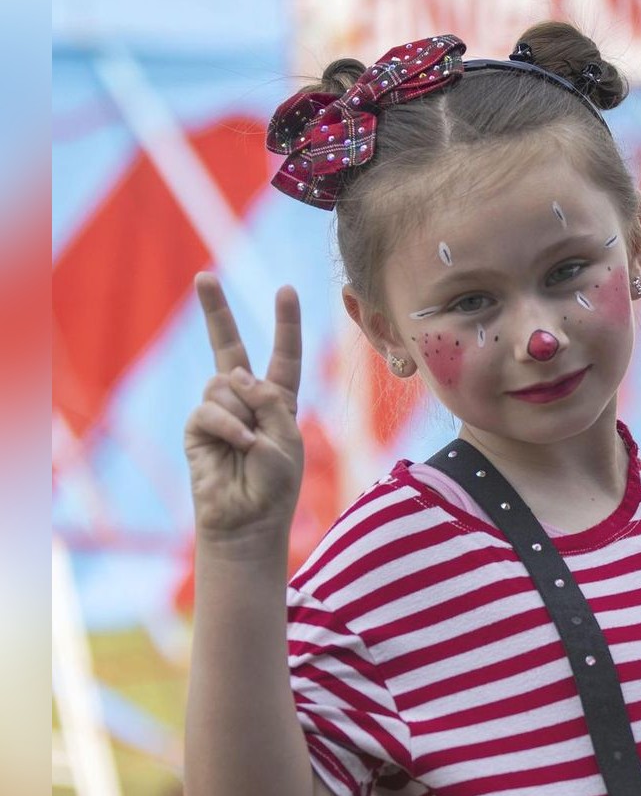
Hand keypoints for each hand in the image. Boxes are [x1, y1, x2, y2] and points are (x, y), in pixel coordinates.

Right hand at [183, 274, 304, 538]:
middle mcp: (246, 399)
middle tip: (204, 277)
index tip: (286, 289)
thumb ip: (268, 399)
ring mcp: (219, 410)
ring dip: (243, 411)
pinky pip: (211, 408)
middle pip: (229, 347)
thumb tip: (234, 373)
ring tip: (251, 443)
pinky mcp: (197, 426)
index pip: (284, 355)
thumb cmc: (275, 484)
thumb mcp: (287, 436)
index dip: (285, 324)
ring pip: (225, 384)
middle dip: (215, 312)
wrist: (248, 519)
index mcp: (279, 401)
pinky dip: (229, 425)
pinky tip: (240, 445)